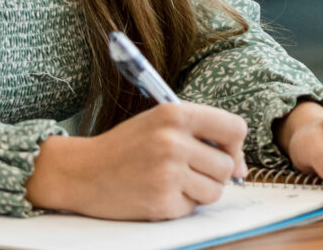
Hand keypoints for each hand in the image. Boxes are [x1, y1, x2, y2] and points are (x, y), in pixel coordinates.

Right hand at [25, 103, 246, 220]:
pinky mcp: (160, 202)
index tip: (226, 154)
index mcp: (176, 114)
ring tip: (174, 182)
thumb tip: (241, 168)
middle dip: (214, 172)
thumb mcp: (161, 122)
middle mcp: (173, 142)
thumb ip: (201, 134)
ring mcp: (167, 174)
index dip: (235, 145)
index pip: (235, 128)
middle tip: (189, 171)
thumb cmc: (126, 146)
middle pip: (227, 165)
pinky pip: (192, 207)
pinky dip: (180, 204)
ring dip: (200, 190)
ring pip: (216, 190)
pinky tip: (158, 193)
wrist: (82, 172)